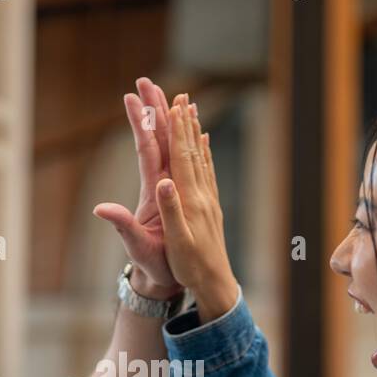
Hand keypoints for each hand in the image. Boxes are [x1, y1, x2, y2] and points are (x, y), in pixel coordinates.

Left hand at [93, 77, 183, 298]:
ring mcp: (170, 189)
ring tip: (177, 96)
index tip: (132, 95)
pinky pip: (187, 164)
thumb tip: (100, 209)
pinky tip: (196, 132)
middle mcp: (160, 184)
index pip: (146, 148)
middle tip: (147, 80)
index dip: (141, 123)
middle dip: (153, 109)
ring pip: (172, 147)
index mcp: (152, 190)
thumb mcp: (135, 245)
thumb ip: (121, 225)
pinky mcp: (180, 196)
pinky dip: (191, 145)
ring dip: (172, 121)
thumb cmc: (150, 264)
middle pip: (157, 139)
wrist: (161, 277)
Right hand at [155, 95, 238, 320]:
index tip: (172, 104)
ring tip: (190, 108)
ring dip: (193, 130)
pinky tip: (203, 142)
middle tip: (179, 93)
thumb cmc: (189, 266)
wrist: (214, 282)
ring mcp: (207, 198)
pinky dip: (203, 152)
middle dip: (183, 121)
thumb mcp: (175, 241)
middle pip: (190, 149)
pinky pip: (207, 171)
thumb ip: (169, 210)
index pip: (181, 157)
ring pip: (200, 156)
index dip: (176, 130)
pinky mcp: (210, 206)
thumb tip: (163, 181)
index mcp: (189, 200)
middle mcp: (201, 194)